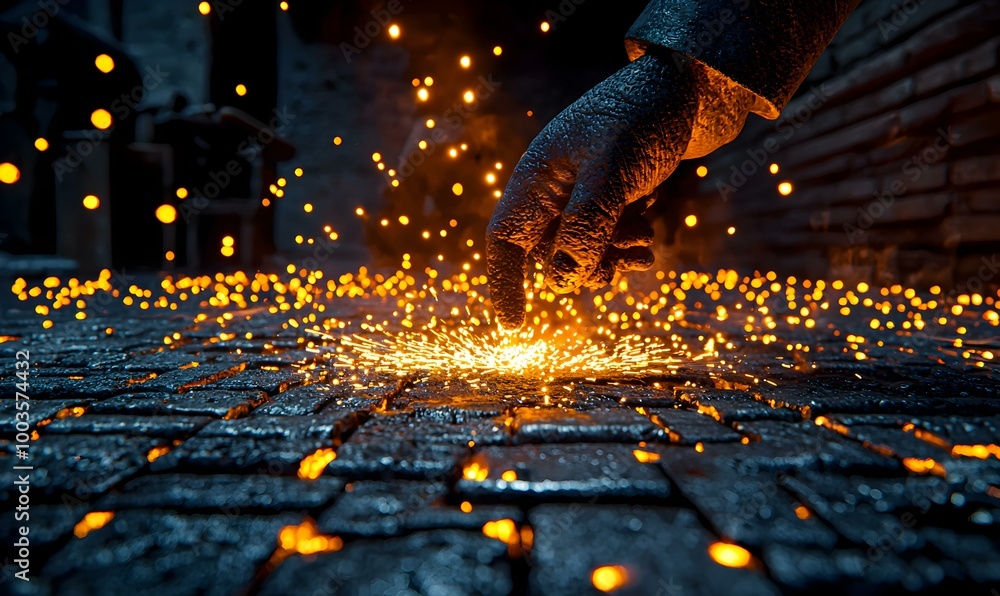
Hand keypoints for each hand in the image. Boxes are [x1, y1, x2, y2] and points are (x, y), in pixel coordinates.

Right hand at [486, 50, 699, 328]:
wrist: (683, 85)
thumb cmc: (639, 118)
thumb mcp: (613, 170)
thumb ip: (587, 223)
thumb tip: (565, 278)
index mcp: (536, 179)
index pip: (504, 240)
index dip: (504, 284)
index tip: (513, 327)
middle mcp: (552, 191)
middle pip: (549, 254)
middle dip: (581, 268)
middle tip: (618, 265)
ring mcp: (580, 195)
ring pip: (581, 252)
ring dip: (609, 259)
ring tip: (642, 245)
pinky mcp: (609, 197)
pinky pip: (606, 240)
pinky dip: (624, 247)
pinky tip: (648, 237)